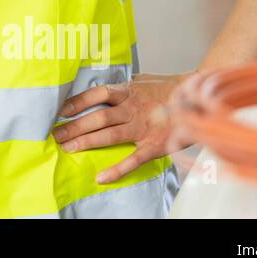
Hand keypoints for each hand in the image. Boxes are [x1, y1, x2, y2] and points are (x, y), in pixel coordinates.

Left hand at [51, 71, 197, 183]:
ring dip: (86, 142)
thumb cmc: (170, 89)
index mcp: (129, 91)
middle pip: (98, 117)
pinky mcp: (154, 145)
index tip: (61, 110)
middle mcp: (133, 108)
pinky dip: (116, 169)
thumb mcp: (145, 80)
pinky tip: (101, 177)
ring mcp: (143, 127)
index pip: (97, 94)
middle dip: (74, 126)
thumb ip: (126, 85)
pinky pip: (133, 159)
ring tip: (67, 148)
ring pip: (109, 135)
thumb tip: (109, 86)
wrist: (201, 99)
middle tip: (55, 134)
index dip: (78, 101)